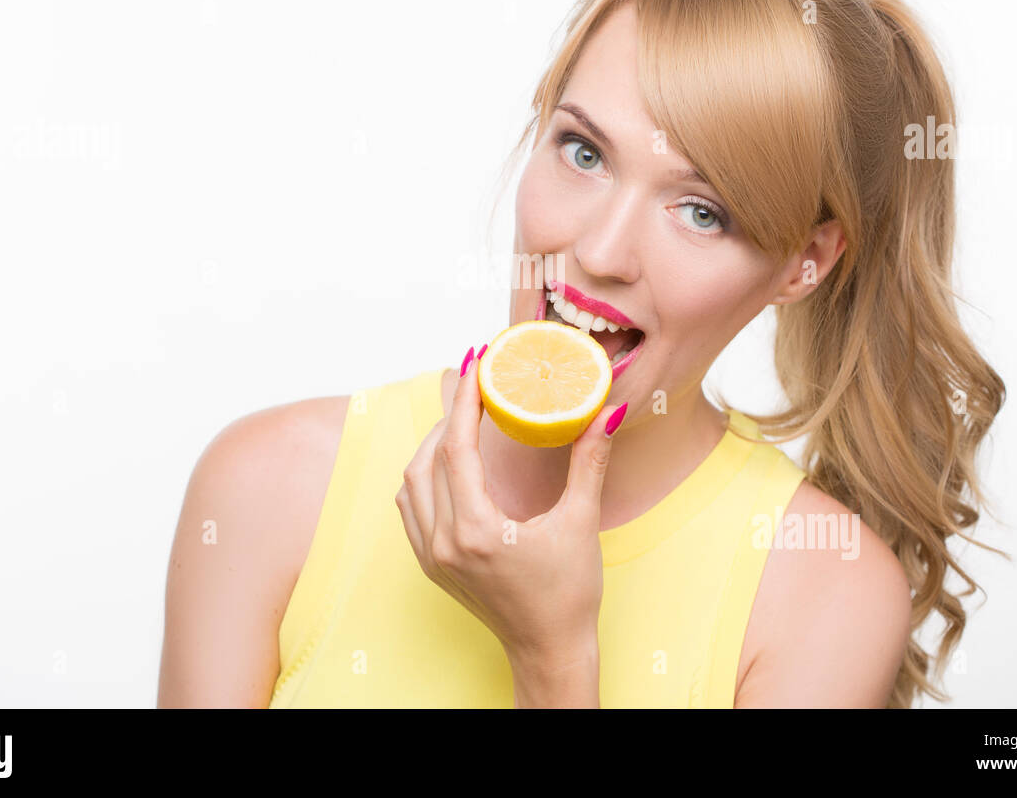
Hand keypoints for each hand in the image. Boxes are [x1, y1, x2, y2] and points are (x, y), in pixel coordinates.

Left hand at [395, 345, 626, 673]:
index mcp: (475, 531)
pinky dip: (422, 477)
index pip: (456, 448)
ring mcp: (432, 557)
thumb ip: (589, 462)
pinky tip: (446, 462)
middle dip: (449, 416)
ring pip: (411, 483)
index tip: (475, 365)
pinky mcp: (432, 566)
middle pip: (428, 458)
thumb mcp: (580, 523)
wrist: (550, 651)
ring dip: (431, 446)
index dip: (465, 401)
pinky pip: (411, 508)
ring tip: (461, 419)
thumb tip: (605, 413)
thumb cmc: (569, 595)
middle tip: (473, 385)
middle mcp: (443, 543)